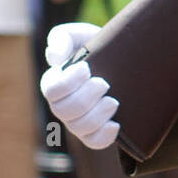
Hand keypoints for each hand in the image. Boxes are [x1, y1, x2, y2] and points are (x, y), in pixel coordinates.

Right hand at [40, 22, 119, 148]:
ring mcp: (78, 121)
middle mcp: (63, 106)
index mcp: (55, 83)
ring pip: (80, 128)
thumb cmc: (100, 47)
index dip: (68, 82)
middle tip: (105, 83)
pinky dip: (105, 136)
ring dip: (98, 115)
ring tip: (114, 101)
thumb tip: (55, 57)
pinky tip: (116, 124)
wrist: (127, 61)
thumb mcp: (82, 35)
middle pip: (65, 112)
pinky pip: (95, 142)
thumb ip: (63, 37)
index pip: (51, 90)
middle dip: (86, 97)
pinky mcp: (96, 132)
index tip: (86, 68)